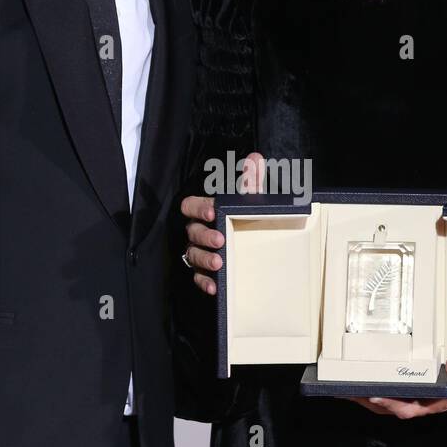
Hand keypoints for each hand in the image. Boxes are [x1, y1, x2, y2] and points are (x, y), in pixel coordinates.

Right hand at [180, 151, 264, 295]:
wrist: (251, 242)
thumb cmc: (243, 217)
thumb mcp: (249, 199)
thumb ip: (251, 180)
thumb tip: (256, 159)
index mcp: (204, 212)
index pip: (190, 206)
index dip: (198, 208)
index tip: (213, 211)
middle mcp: (198, 231)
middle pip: (192, 232)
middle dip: (205, 236)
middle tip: (221, 239)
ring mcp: (200, 252)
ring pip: (193, 255)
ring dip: (205, 260)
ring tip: (219, 264)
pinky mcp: (204, 272)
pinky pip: (198, 277)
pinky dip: (205, 282)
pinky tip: (215, 287)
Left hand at [349, 356, 446, 418]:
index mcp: (434, 403)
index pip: (408, 408)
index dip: (391, 403)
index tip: (375, 395)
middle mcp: (422, 404)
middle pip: (389, 407)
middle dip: (367, 401)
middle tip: (345, 392)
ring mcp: (417, 400)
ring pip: (387, 402)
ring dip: (366, 398)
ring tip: (345, 389)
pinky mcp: (416, 393)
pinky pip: (392, 395)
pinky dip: (377, 391)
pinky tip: (364, 385)